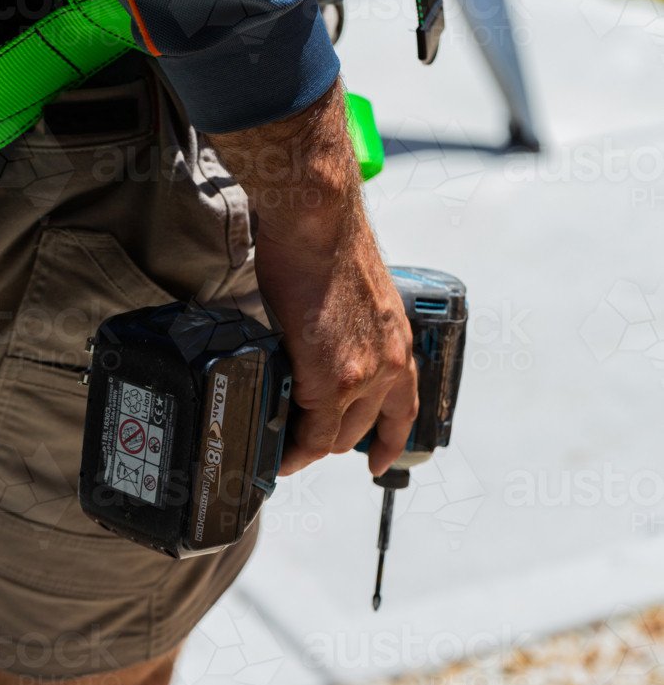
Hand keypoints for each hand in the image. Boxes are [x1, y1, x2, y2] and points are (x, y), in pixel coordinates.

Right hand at [208, 77, 417, 475]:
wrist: (317, 225)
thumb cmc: (328, 245)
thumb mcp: (356, 296)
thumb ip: (348, 330)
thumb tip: (321, 345)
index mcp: (397, 341)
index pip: (405, 406)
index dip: (391, 439)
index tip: (381, 458)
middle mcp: (390, 363)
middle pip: (363, 428)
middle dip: (336, 444)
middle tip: (307, 448)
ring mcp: (362, 375)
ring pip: (336, 437)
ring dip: (310, 449)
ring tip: (286, 453)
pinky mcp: (330, 379)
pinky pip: (310, 433)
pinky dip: (293, 448)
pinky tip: (280, 450)